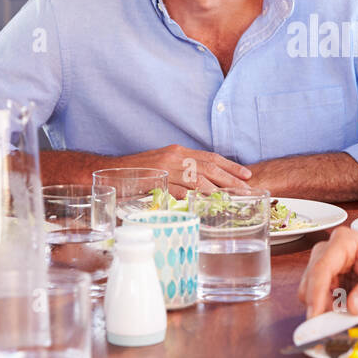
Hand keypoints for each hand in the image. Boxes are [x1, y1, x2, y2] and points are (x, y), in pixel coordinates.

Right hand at [126, 144, 252, 196]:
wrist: (111, 171)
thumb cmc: (138, 172)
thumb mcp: (164, 165)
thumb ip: (183, 170)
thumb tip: (204, 182)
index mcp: (178, 152)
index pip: (210, 157)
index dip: (230, 166)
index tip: (246, 174)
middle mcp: (175, 157)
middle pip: (209, 168)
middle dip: (230, 179)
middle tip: (246, 189)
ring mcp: (166, 169)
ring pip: (197, 179)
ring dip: (216, 191)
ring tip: (231, 199)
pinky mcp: (156, 181)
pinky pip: (178, 191)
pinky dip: (192, 198)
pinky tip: (204, 205)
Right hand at [298, 226, 357, 317]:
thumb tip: (353, 306)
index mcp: (344, 241)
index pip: (321, 268)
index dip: (316, 293)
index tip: (316, 315)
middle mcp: (331, 251)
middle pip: (311, 281)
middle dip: (320, 303)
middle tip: (334, 322)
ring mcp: (329, 267)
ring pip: (311, 292)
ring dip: (325, 308)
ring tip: (347, 314)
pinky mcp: (330, 282)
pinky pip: (319, 299)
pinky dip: (329, 310)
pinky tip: (346, 312)